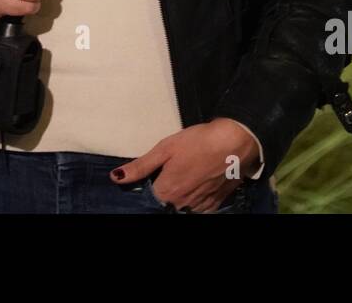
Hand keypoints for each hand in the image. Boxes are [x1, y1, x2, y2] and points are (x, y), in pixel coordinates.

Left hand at [109, 119, 261, 212]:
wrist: (235, 142)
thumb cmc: (198, 141)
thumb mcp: (166, 148)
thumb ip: (141, 166)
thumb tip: (116, 177)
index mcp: (167, 191)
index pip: (149, 198)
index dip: (150, 186)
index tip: (155, 174)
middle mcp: (182, 204)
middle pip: (166, 204)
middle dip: (165, 192)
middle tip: (173, 172)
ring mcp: (200, 206)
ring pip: (182, 208)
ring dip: (180, 197)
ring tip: (186, 176)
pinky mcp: (215, 204)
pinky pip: (199, 209)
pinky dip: (195, 201)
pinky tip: (198, 184)